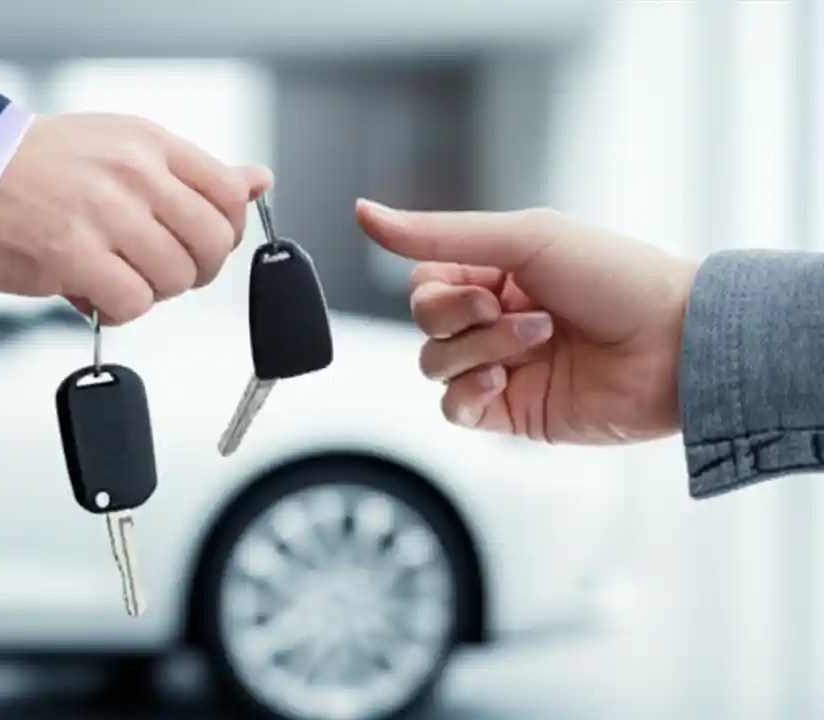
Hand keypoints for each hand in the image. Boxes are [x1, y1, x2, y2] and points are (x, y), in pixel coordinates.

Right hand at [0, 113, 273, 324]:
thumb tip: (257, 180)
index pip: (229, 194)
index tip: (198, 244)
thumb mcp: (120, 147)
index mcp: (148, 144)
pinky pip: (132, 304)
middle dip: (193, 270)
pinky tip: (92, 292)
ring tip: (113, 276)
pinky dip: (118, 310)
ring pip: (174, 279)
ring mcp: (104, 214)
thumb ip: (191, 171)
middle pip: (212, 244)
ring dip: (149, 291)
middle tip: (158, 270)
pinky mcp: (72, 255)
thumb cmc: (33, 166)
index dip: (224, 232)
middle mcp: (133, 173)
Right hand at [357, 200, 699, 443]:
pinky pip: (453, 409)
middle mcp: (497, 318)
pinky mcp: (513, 411)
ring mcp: (504, 367)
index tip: (486, 283)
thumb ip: (436, 233)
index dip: (439, 287)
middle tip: (515, 310)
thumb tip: (365, 213)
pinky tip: (505, 380)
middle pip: (423, 323)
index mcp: (499, 272)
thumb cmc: (618, 279)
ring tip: (538, 341)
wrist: (678, 346)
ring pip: (434, 365)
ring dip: (478, 350)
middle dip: (460, 317)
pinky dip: (467, 393)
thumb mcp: (522, 236)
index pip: (424, 281)